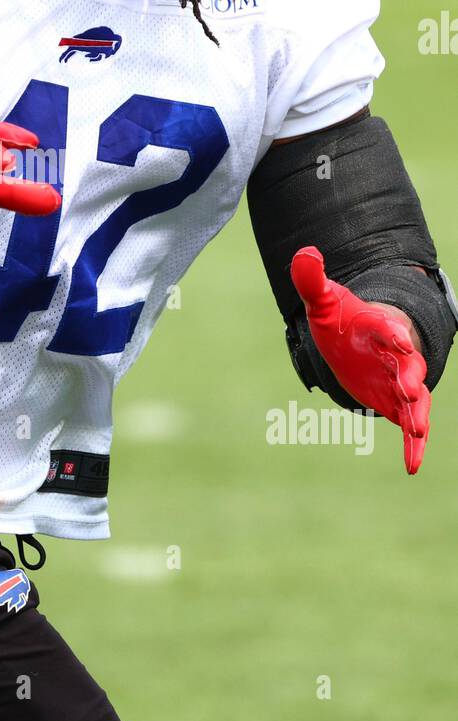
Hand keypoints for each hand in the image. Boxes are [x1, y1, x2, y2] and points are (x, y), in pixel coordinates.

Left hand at [290, 245, 429, 473]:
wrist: (358, 341)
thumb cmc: (343, 320)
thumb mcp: (324, 302)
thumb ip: (313, 281)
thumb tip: (304, 254)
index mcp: (378, 327)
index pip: (388, 328)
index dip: (392, 333)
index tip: (398, 340)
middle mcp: (395, 356)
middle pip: (407, 366)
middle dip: (409, 376)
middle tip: (408, 388)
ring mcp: (398, 381)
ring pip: (415, 399)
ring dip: (416, 413)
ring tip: (416, 429)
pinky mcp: (396, 404)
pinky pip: (410, 425)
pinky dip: (414, 445)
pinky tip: (411, 467)